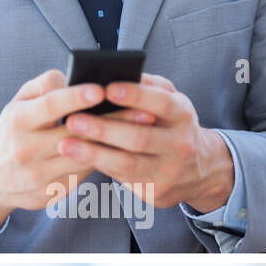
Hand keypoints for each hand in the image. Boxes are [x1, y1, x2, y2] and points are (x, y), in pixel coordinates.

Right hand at [0, 69, 156, 233]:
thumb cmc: (13, 131)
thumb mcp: (16, 104)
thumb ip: (41, 87)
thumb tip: (68, 75)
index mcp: (18, 120)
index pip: (50, 106)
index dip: (76, 97)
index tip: (101, 89)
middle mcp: (28, 148)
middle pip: (77, 134)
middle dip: (113, 121)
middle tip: (145, 112)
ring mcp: (42, 173)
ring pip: (87, 157)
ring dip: (118, 143)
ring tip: (146, 129)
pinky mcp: (55, 191)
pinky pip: (87, 174)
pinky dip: (109, 160)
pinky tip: (133, 150)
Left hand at [59, 73, 233, 210]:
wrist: (200, 170)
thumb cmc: (173, 126)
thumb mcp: (171, 101)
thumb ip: (148, 86)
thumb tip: (115, 74)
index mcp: (183, 115)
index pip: (161, 103)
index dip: (135, 96)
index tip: (106, 89)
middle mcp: (180, 145)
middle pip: (140, 138)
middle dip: (103, 129)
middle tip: (73, 120)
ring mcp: (169, 171)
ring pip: (128, 163)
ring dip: (93, 154)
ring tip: (65, 144)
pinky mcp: (156, 191)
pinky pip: (123, 178)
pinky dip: (98, 166)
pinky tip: (77, 158)